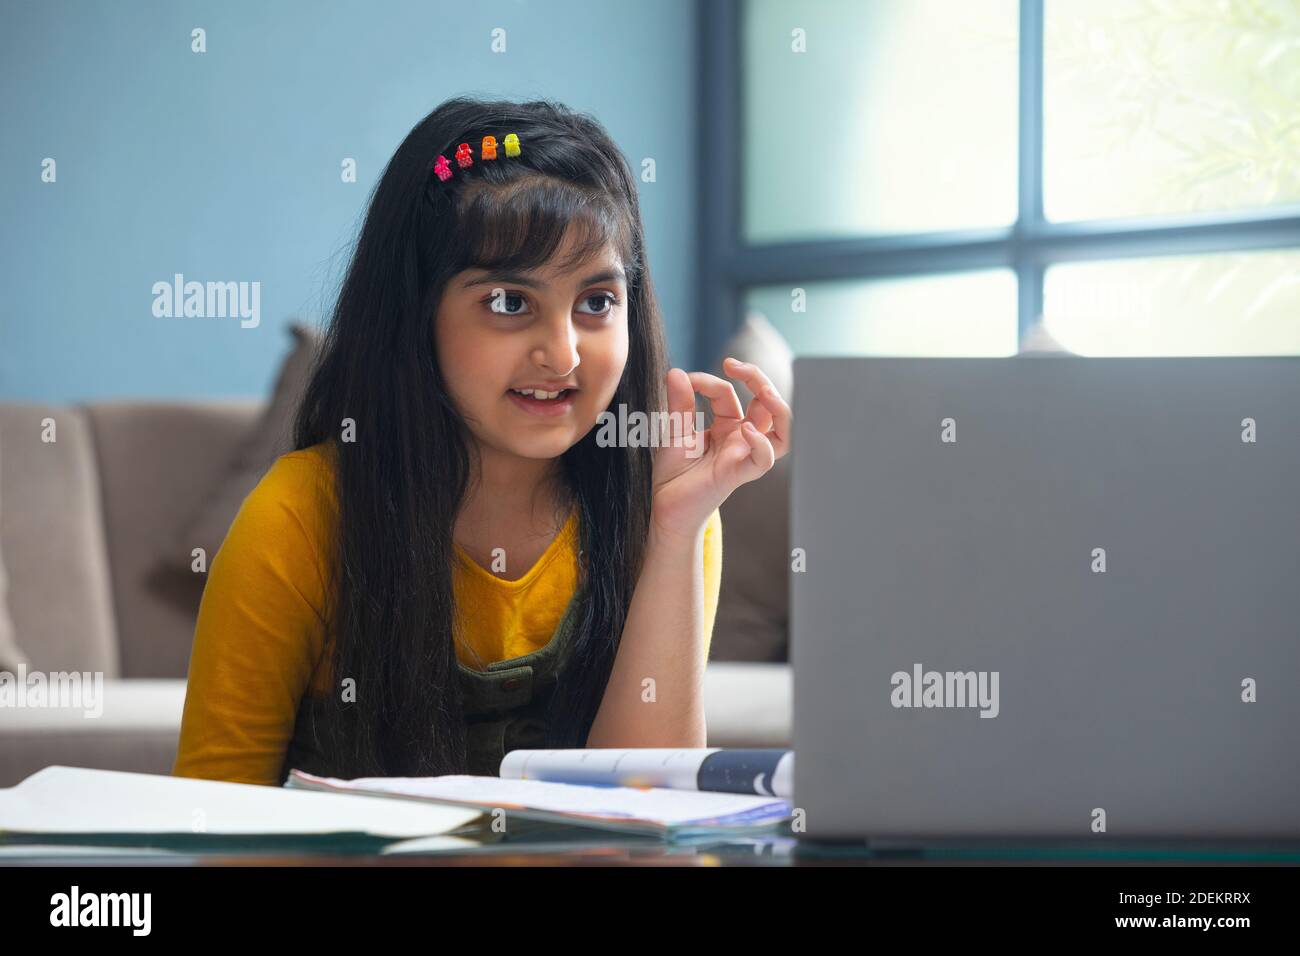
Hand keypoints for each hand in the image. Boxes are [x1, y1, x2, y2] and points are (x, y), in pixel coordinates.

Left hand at [649, 356, 790, 540]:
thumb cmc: (673, 475)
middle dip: (758, 378)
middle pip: (767, 404)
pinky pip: (763, 460)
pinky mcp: (738, 474)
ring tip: (763, 391)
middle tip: (734, 365)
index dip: (708, 381)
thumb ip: (679, 404)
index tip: (685, 380)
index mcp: (727, 428)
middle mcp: (740, 440)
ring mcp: (742, 456)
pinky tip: (745, 429)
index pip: (728, 393)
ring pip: (780, 431)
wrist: (665, 510)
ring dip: (778, 408)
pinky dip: (761, 444)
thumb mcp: (673, 433)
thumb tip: (676, 372)